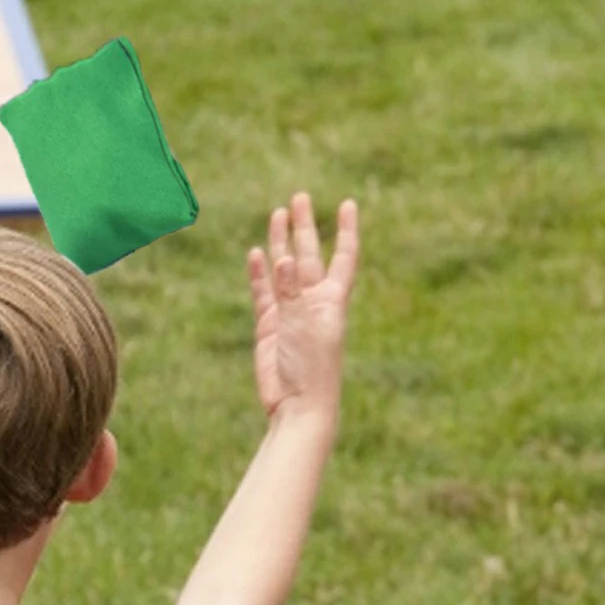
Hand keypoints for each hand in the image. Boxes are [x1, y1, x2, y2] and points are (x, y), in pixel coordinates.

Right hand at [247, 193, 359, 418]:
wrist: (298, 406)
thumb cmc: (312, 368)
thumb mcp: (304, 324)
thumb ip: (292, 290)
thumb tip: (284, 255)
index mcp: (333, 299)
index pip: (344, 256)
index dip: (347, 230)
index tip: (348, 204)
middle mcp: (313, 301)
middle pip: (310, 255)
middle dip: (305, 228)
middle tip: (299, 198)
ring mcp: (290, 313)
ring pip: (285, 270)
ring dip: (280, 244)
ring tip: (276, 215)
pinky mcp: (270, 327)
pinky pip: (264, 293)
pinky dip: (260, 275)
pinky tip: (255, 254)